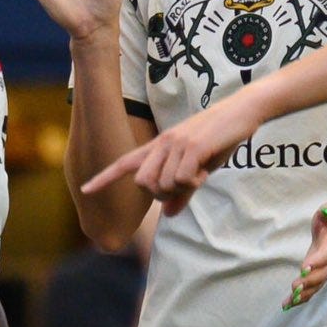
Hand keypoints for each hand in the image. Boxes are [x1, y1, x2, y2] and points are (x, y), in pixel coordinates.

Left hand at [83, 94, 260, 213]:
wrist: (242, 112)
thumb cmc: (219, 140)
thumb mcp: (198, 168)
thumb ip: (182, 192)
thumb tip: (168, 215)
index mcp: (158, 147)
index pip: (124, 163)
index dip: (104, 178)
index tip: (85, 190)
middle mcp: (161, 144)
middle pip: (143, 183)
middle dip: (160, 195)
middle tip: (182, 188)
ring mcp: (176, 144)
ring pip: (163, 184)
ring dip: (181, 188)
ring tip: (198, 174)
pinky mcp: (193, 146)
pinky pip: (183, 178)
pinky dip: (194, 182)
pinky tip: (204, 171)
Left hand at [288, 205, 326, 308]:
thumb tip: (325, 212)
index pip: (326, 255)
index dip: (317, 261)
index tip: (304, 266)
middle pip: (322, 275)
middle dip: (309, 281)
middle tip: (295, 286)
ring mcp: (324, 273)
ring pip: (316, 286)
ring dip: (304, 294)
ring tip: (290, 300)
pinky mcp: (317, 279)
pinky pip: (311, 291)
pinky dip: (300, 299)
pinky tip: (287, 305)